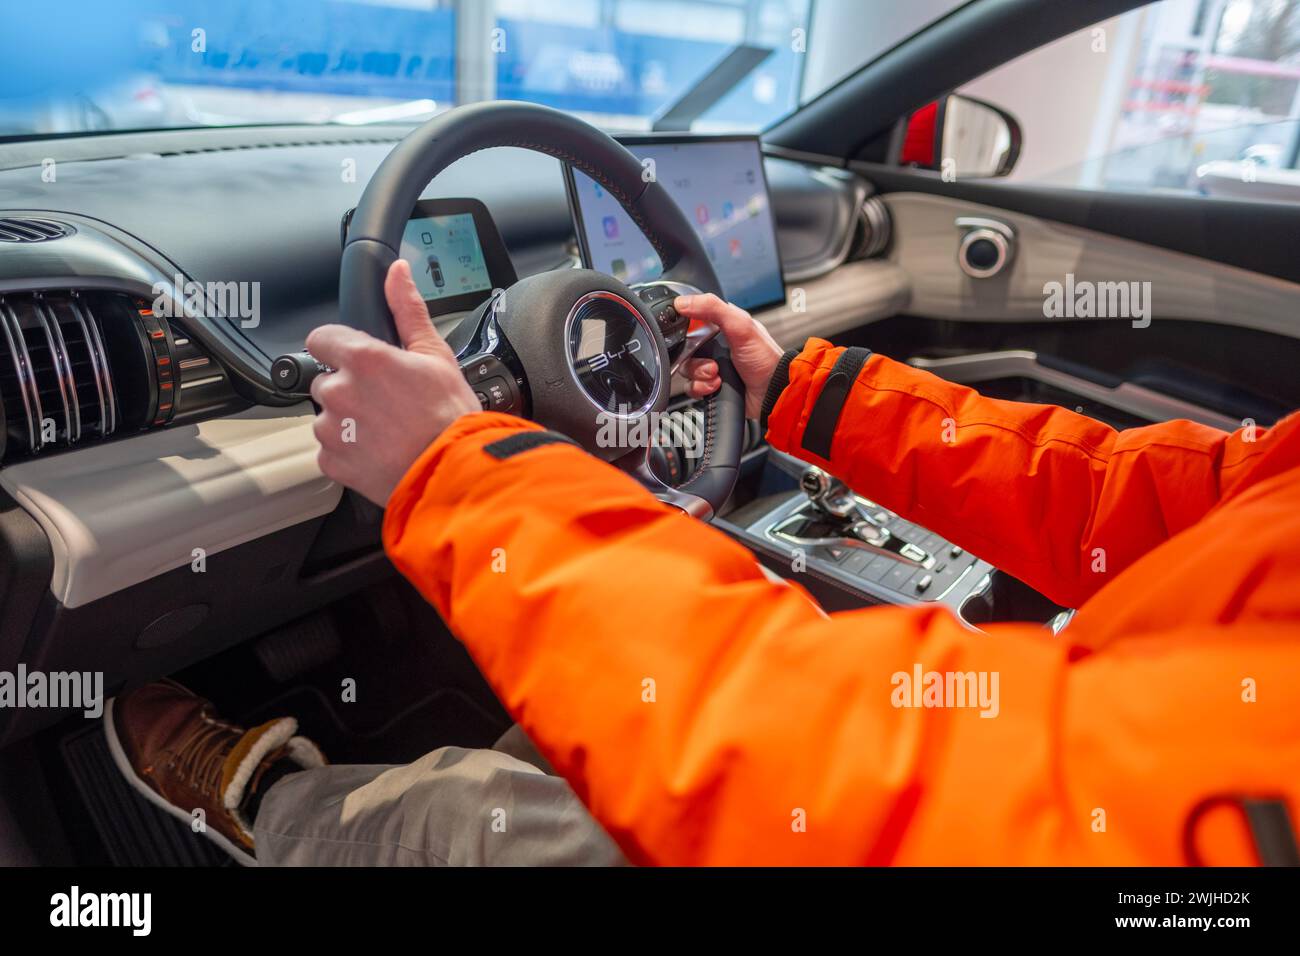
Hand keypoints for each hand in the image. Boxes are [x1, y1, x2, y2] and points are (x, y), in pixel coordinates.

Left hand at [306, 259, 482, 504]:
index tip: (358, 361)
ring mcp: (333, 429)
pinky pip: (331, 450)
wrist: (455, 472)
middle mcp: (340, 391)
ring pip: (328, 416)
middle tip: (387, 402)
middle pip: (328, 379)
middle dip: (351, 388)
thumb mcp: (435, 355)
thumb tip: (398, 274)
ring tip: (387, 430)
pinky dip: (349, 451)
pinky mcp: (333, 462)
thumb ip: (408, 310)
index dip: (340, 346)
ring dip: (348, 421)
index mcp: (363, 358)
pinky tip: (379, 450)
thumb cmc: (451, 418)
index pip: (321, 338)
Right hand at [674, 293, 782, 418]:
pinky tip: (717, 385)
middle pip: (685, 347)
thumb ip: (712, 308)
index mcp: (722, 325)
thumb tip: (683, 302)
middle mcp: (716, 345)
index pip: (693, 318)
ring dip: (699, 373)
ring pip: (687, 369)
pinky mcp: (710, 385)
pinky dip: (702, 387)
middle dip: (694, 357)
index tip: (686, 332)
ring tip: (716, 374)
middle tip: (711, 361)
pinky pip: (692, 386)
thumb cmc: (766, 359)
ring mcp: (712, 366)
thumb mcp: (740, 326)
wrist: (773, 394)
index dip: (685, 325)